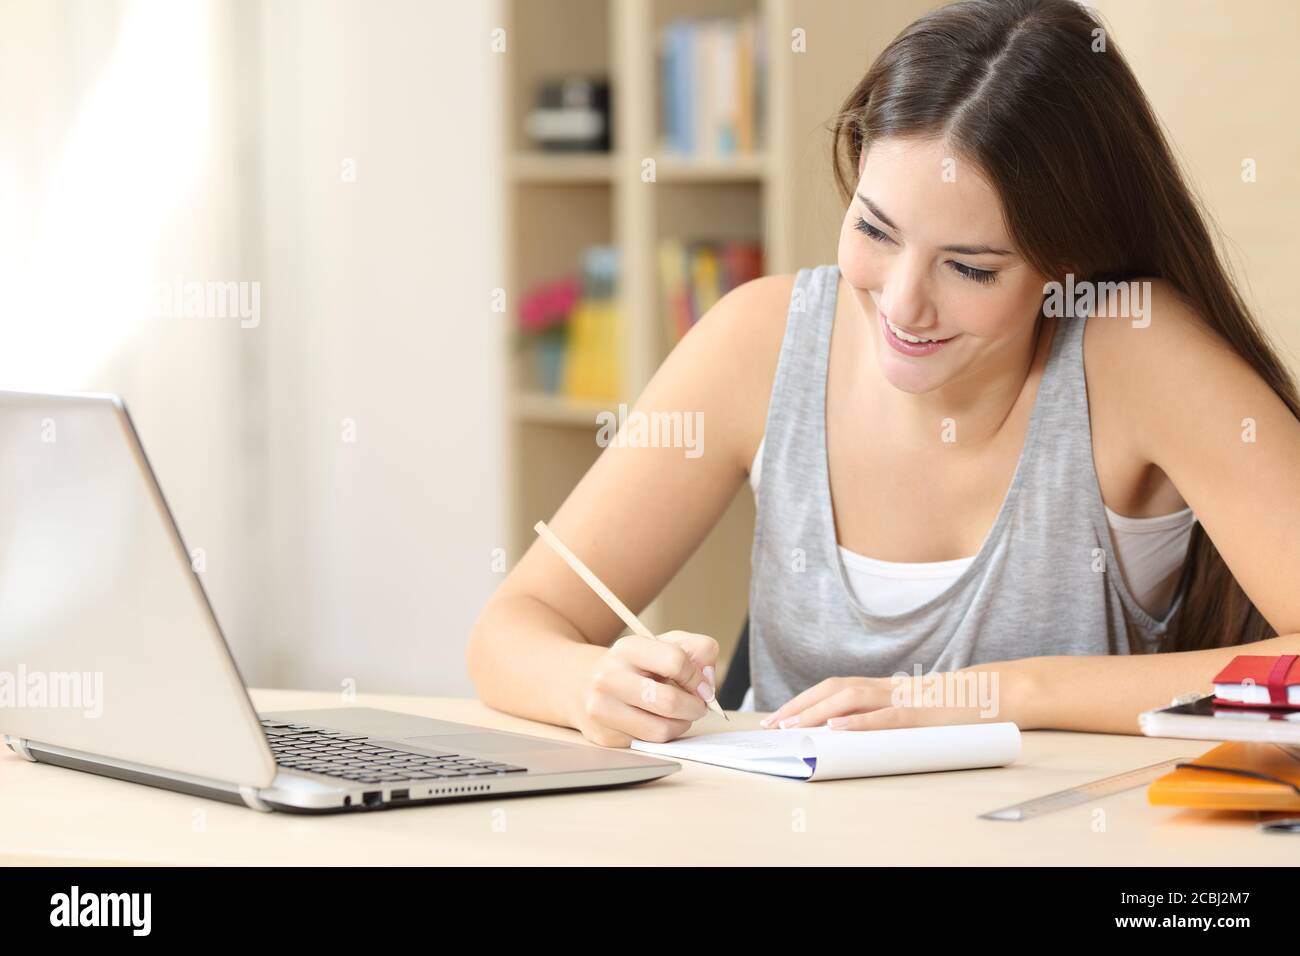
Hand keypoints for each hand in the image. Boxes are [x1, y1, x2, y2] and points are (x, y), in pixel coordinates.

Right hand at [572, 630, 720, 747]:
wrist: (581, 682)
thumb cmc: (632, 665)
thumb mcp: (662, 644)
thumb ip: (695, 650)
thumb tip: (708, 679)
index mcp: (627, 649)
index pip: (675, 661)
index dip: (698, 677)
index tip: (703, 685)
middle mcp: (609, 678)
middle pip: (669, 702)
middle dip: (695, 707)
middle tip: (699, 706)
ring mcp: (602, 710)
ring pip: (661, 730)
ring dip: (681, 725)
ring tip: (680, 714)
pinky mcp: (604, 736)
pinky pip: (648, 744)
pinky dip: (661, 735)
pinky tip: (656, 721)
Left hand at [760, 664, 1033, 730]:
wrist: (991, 694)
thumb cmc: (950, 707)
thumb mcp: (911, 709)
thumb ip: (884, 715)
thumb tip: (849, 734)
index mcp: (882, 687)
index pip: (833, 688)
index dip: (804, 700)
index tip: (779, 717)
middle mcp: (887, 688)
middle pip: (833, 690)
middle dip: (800, 707)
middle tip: (774, 726)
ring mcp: (903, 699)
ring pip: (851, 700)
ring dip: (818, 714)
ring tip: (794, 728)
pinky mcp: (920, 715)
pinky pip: (884, 717)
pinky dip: (859, 723)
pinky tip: (836, 730)